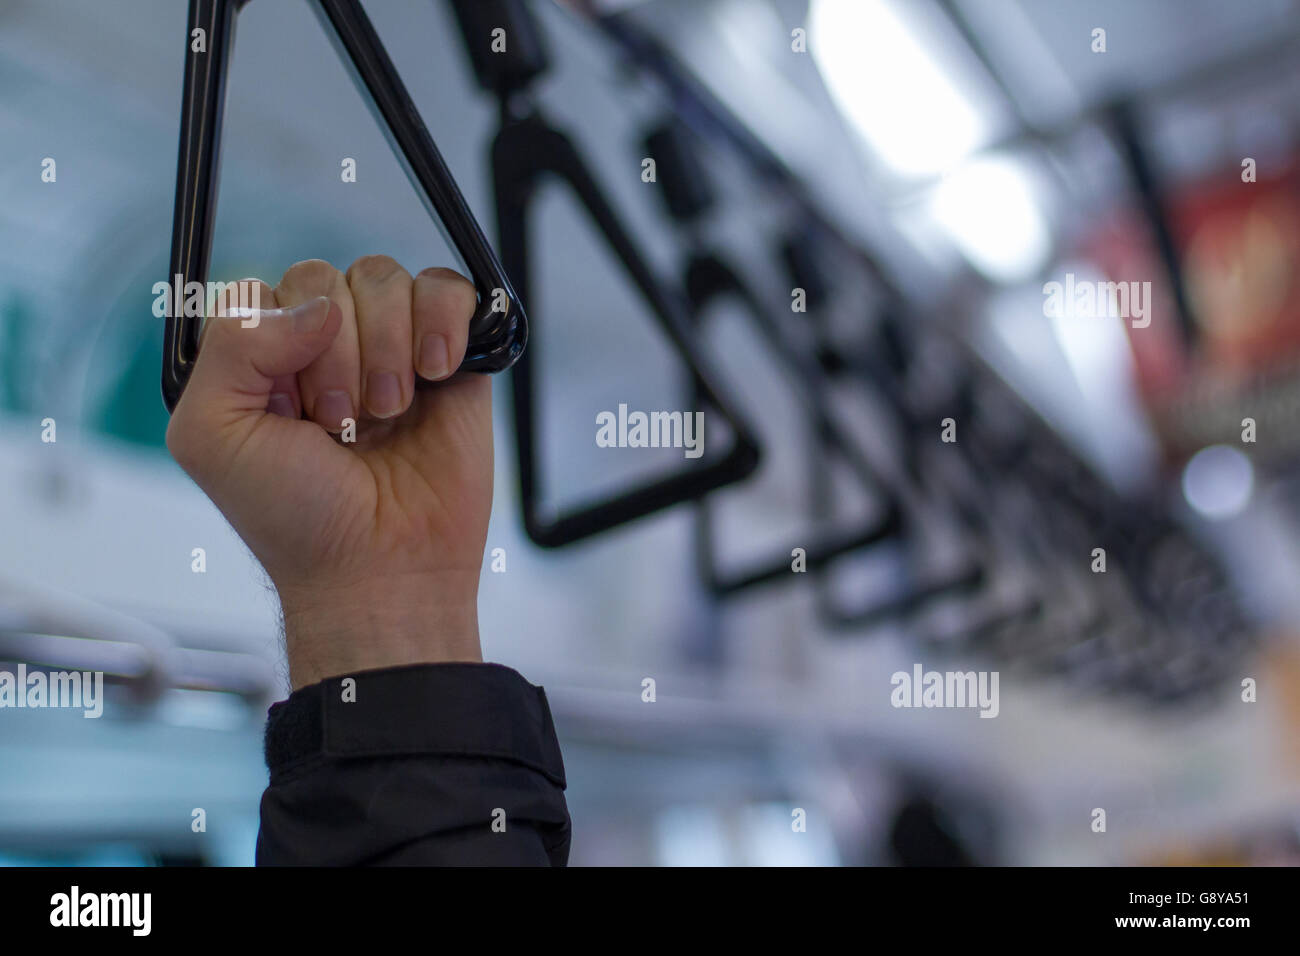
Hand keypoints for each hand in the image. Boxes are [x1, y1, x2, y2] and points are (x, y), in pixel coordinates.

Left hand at [166, 257, 491, 688]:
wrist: (382, 569)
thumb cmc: (296, 518)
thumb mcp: (211, 434)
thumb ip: (230, 345)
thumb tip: (318, 307)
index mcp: (261, 360)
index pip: (265, 289)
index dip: (280, 335)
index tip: (293, 406)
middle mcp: (325, 347)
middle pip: (325, 280)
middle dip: (335, 353)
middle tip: (343, 422)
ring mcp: (391, 350)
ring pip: (384, 278)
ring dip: (387, 346)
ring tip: (389, 411)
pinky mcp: (452, 360)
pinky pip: (448, 290)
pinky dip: (443, 321)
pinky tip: (435, 372)